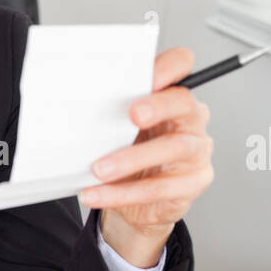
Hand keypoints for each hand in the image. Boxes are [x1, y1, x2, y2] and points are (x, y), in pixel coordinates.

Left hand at [80, 47, 213, 266]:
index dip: (168, 67)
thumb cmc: (130, 158)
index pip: (181, 65)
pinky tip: (98, 194)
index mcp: (171, 97)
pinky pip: (159, 188)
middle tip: (132, 115)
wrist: (137, 205)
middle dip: (158, 106)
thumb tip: (73, 106)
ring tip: (99, 170)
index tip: (147, 77)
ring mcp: (197, 151)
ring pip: (172, 148)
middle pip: (184, 103)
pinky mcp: (193, 182)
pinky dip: (123, 193)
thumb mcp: (117, 132)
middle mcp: (191, 120)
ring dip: (132, 159)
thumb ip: (110, 114)